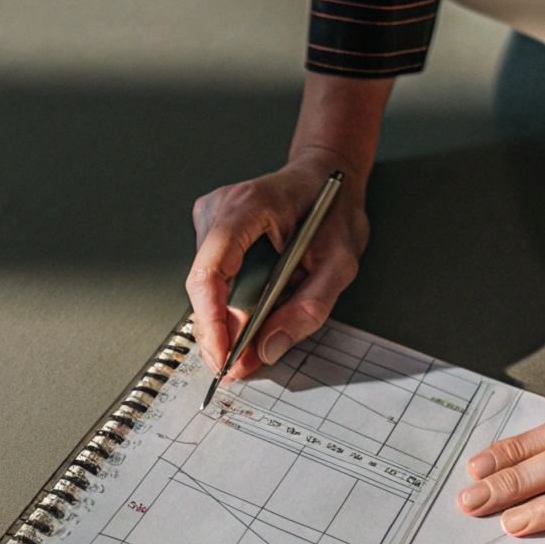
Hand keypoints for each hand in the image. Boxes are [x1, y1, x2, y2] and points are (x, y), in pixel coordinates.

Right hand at [188, 151, 368, 378]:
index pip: (211, 269)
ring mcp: (210, 219)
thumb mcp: (341, 261)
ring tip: (250, 341)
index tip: (225, 356)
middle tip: (238, 368)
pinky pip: (212, 280)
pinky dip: (228, 306)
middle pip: (203, 286)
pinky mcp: (210, 231)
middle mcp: (218, 209)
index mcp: (248, 206)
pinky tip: (249, 314)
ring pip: (205, 288)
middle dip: (219, 333)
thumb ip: (310, 307)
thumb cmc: (334, 209)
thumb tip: (268, 349)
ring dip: (225, 320)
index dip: (211, 320)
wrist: (329, 175)